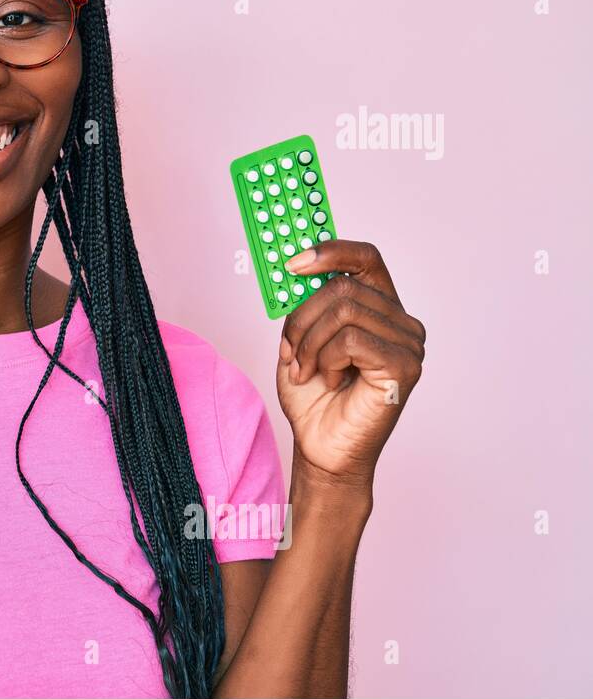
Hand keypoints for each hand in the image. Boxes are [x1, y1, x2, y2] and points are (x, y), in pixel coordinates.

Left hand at [277, 239, 425, 484]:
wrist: (322, 448)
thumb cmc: (314, 398)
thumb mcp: (300, 340)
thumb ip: (305, 305)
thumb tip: (296, 271)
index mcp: (379, 308)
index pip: (365, 259)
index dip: (331, 251)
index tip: (294, 262)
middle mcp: (401, 321)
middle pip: (343, 285)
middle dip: (302, 318)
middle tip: (289, 350)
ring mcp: (408, 342)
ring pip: (343, 309)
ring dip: (309, 342)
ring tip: (307, 370)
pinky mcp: (405, 364)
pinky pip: (351, 338)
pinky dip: (326, 358)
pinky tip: (330, 380)